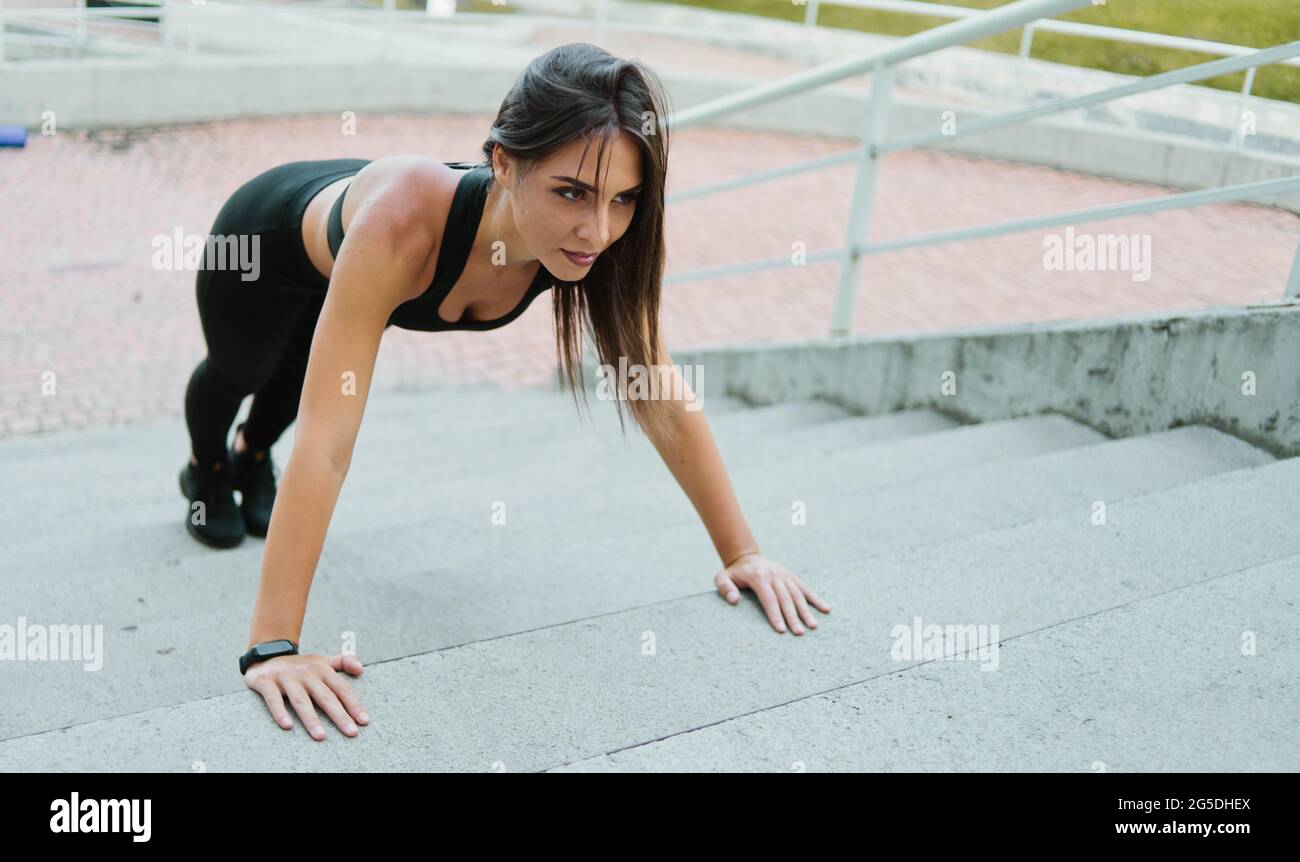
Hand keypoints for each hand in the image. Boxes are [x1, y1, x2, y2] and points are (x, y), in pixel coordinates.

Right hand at [243, 652, 368, 740]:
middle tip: (351, 732)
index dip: (354, 704)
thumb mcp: (321, 660)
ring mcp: (286, 677)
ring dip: (311, 719)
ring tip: (321, 736)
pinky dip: (280, 712)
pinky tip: (288, 726)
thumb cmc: (299, 665)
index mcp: (321, 668)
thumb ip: (342, 662)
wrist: (265, 654)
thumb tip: (361, 669)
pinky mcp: (267, 682)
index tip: (364, 721)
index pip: (341, 688)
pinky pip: (273, 699)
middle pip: (325, 696)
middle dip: (340, 715)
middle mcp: (306, 673)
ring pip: (301, 701)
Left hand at [714, 552, 830, 634]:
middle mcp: (774, 575)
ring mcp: (785, 575)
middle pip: (785, 599)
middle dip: (793, 617)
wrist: (746, 556)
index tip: (781, 630)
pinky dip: (816, 599)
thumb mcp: (722, 577)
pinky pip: (805, 588)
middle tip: (799, 633)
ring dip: (806, 611)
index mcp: (758, 577)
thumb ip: (725, 588)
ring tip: (813, 626)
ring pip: (797, 595)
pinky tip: (826, 609)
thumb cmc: (734, 573)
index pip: (769, 598)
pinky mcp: (791, 577)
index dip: (775, 615)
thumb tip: (734, 601)